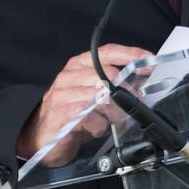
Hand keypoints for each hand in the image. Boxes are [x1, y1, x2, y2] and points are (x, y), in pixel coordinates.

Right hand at [16, 44, 153, 167]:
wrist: (41, 136)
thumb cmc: (70, 114)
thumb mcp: (94, 96)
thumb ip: (113, 88)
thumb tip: (141, 85)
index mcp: (79, 65)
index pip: (107, 52)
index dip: (130, 54)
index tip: (148, 60)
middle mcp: (69, 75)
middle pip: (106, 73)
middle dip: (126, 89)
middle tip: (135, 102)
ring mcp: (62, 93)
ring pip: (99, 94)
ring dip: (113, 110)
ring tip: (114, 119)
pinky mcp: (60, 113)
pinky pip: (87, 114)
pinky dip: (98, 123)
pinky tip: (97, 127)